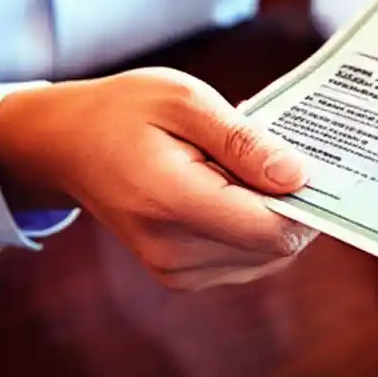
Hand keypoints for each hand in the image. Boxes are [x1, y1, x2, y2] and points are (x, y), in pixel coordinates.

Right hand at [0, 68, 315, 289]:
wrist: (67, 145)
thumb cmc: (124, 112)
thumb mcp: (186, 100)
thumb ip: (245, 141)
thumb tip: (299, 177)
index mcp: (171, 201)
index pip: (272, 229)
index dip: (306, 199)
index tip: (311, 159)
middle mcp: (172, 251)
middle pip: (276, 245)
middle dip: (289, 201)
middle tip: (269, 152)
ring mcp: (175, 271)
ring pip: (267, 255)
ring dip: (270, 212)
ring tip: (237, 166)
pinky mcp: (182, 276)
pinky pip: (248, 257)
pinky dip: (252, 223)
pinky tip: (229, 187)